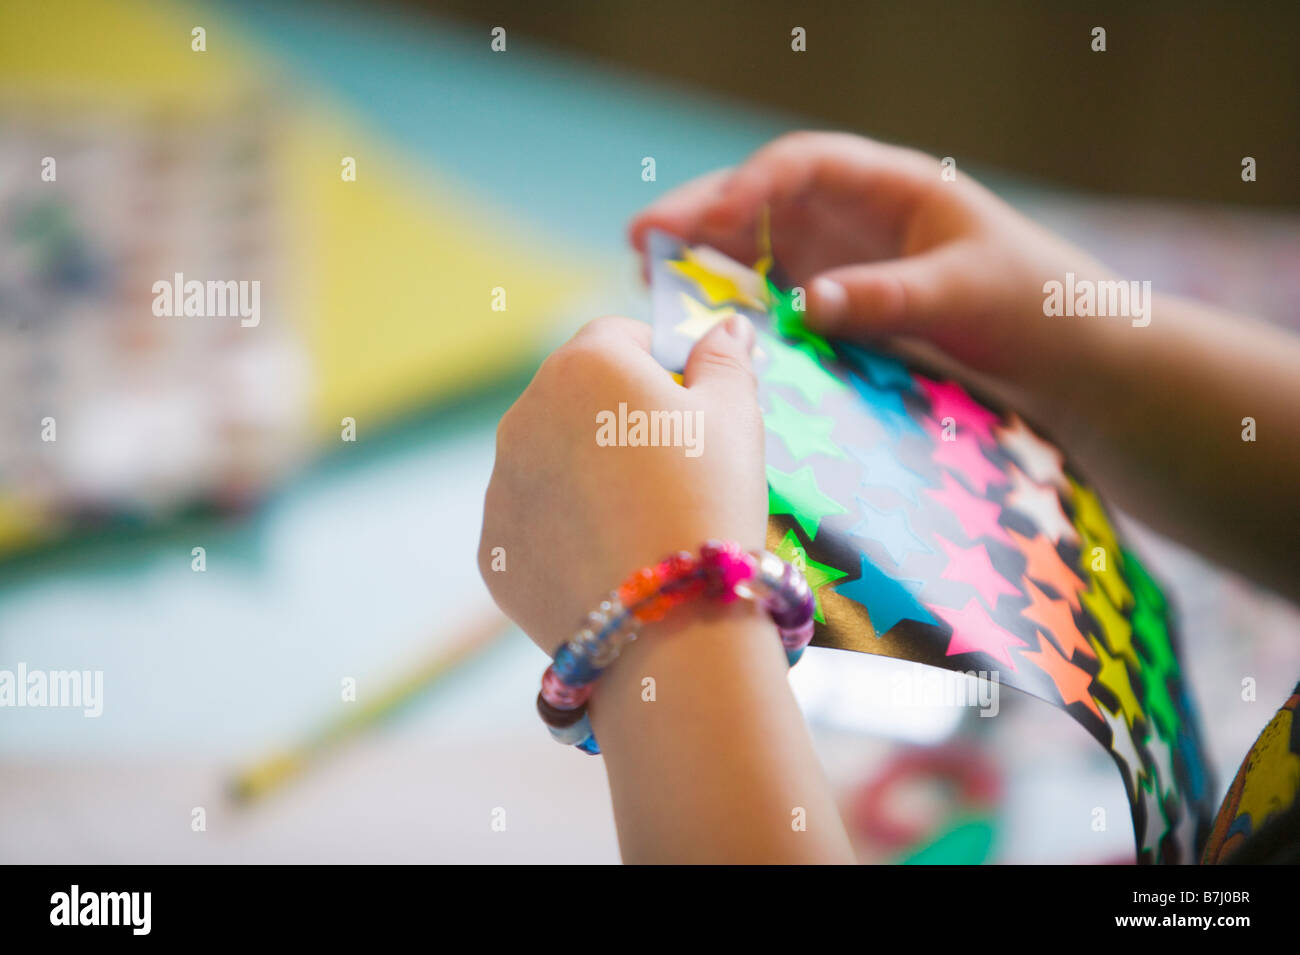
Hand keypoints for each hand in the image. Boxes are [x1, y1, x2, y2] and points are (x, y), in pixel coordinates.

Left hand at [478, 314, 764, 654]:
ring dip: (587, 475)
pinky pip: (534, 524)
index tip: (692, 409)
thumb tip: (728, 325)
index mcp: (582, 365)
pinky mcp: (493, 549)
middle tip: (673, 473)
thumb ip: (726, 360)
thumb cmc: (708, 499)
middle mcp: (522, 414)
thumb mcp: (736, 417)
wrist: (666, 621)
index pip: (620, 337)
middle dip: (619, 421)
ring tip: (642, 524)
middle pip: (577, 399)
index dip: (661, 365)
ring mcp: (501, 485)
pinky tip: (610, 562)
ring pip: (550, 462)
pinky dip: (565, 533)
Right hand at [628, 130, 1119, 416]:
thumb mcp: (967, 294)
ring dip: (703, 259)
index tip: (708, 218)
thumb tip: (804, 305)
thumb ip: (888, 298)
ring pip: (756, 248)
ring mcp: (841, 262)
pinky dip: (732, 305)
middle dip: (701, 215)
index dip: (750, 186)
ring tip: (649, 277)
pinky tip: (697, 322)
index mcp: (891, 186)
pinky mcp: (835, 309)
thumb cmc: (1034, 306)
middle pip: (762, 201)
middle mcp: (854, 216)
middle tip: (641, 240)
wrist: (1066, 360)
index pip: (804, 166)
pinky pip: (771, 298)